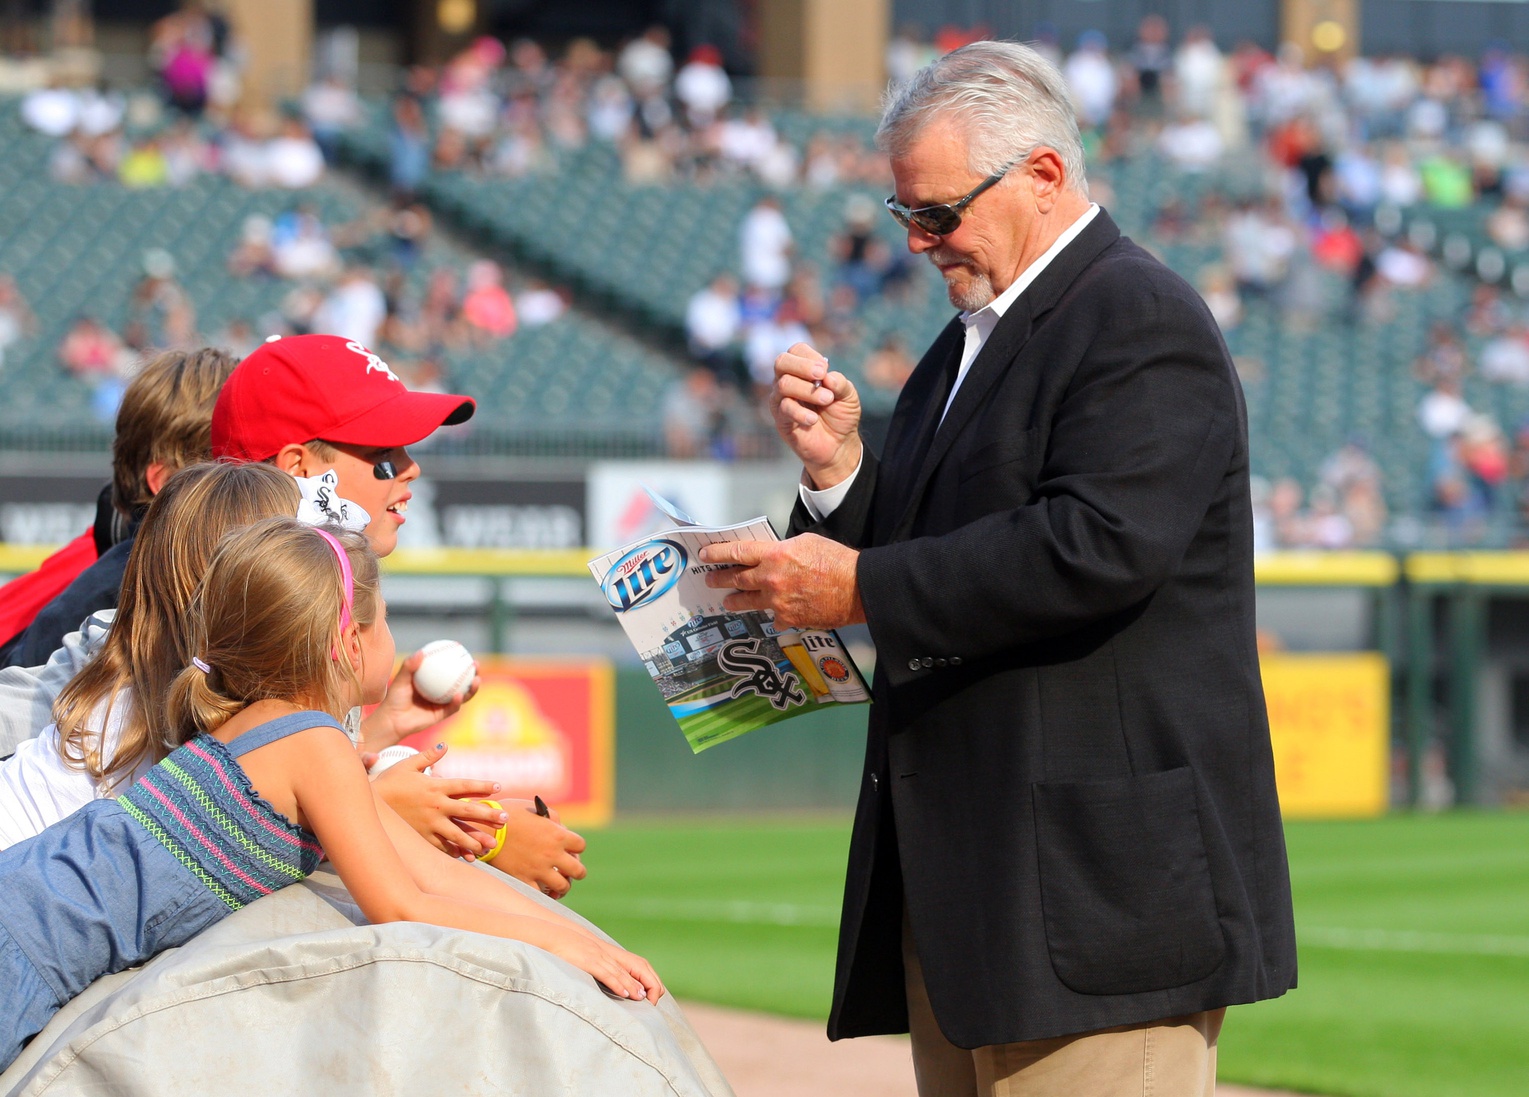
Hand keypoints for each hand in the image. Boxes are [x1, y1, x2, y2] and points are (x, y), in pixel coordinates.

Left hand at [360, 648, 481, 750]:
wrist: (392, 720)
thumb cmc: (394, 698)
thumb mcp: (401, 679)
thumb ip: (410, 666)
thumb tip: (422, 652)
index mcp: (433, 681)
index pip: (449, 668)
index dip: (459, 660)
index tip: (464, 650)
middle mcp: (441, 691)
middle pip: (462, 681)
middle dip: (473, 673)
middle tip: (476, 664)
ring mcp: (443, 703)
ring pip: (463, 695)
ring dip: (472, 688)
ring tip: (476, 680)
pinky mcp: (442, 715)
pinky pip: (453, 708)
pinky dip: (457, 701)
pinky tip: (459, 695)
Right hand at [370, 743, 504, 856]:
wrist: (368, 806)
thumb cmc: (389, 783)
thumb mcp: (408, 765)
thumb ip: (428, 756)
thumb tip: (445, 745)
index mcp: (435, 786)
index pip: (464, 785)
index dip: (482, 786)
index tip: (498, 787)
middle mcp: (436, 806)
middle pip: (467, 810)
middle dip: (488, 815)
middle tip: (506, 818)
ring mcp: (429, 824)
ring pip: (458, 833)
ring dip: (476, 839)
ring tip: (492, 845)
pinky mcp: (421, 838)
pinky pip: (442, 846)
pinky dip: (456, 851)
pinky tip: (469, 856)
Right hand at [481, 799, 588, 897]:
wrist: (485, 827)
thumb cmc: (509, 815)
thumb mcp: (536, 810)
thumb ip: (553, 820)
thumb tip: (562, 831)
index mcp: (558, 835)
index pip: (580, 846)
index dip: (576, 848)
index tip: (570, 850)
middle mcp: (552, 854)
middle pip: (578, 870)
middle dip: (577, 872)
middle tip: (572, 872)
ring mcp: (539, 869)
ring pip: (563, 886)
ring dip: (563, 887)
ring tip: (559, 886)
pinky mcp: (524, 880)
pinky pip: (540, 895)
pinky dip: (544, 895)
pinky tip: (543, 891)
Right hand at [543, 925, 664, 1002]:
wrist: (553, 936)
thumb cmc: (566, 949)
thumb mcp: (585, 957)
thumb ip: (596, 967)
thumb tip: (603, 981)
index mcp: (606, 955)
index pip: (632, 967)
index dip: (641, 981)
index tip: (646, 996)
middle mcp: (606, 956)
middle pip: (631, 970)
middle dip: (642, 985)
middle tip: (652, 1001)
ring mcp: (599, 958)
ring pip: (621, 974)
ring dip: (633, 987)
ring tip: (643, 999)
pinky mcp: (589, 962)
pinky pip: (607, 975)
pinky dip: (618, 984)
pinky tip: (626, 993)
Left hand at [698, 533, 864, 629]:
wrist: (856, 588)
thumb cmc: (836, 562)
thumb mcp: (806, 542)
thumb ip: (782, 550)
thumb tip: (771, 556)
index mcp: (775, 555)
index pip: (737, 552)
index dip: (718, 553)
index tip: (705, 555)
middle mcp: (771, 579)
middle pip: (737, 579)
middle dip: (720, 579)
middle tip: (710, 580)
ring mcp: (777, 602)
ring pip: (747, 602)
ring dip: (735, 601)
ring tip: (727, 602)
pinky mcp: (788, 619)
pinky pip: (772, 617)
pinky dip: (773, 614)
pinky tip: (773, 614)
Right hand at [771, 342, 862, 487]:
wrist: (838, 445)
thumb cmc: (840, 415)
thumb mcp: (848, 396)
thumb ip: (840, 383)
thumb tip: (827, 377)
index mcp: (802, 371)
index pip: (796, 351)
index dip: (810, 356)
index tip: (825, 369)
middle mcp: (787, 381)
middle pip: (782, 361)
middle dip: (803, 366)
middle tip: (821, 375)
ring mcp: (780, 400)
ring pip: (784, 384)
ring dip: (808, 391)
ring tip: (827, 399)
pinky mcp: (780, 419)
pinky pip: (784, 409)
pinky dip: (801, 413)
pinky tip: (814, 419)